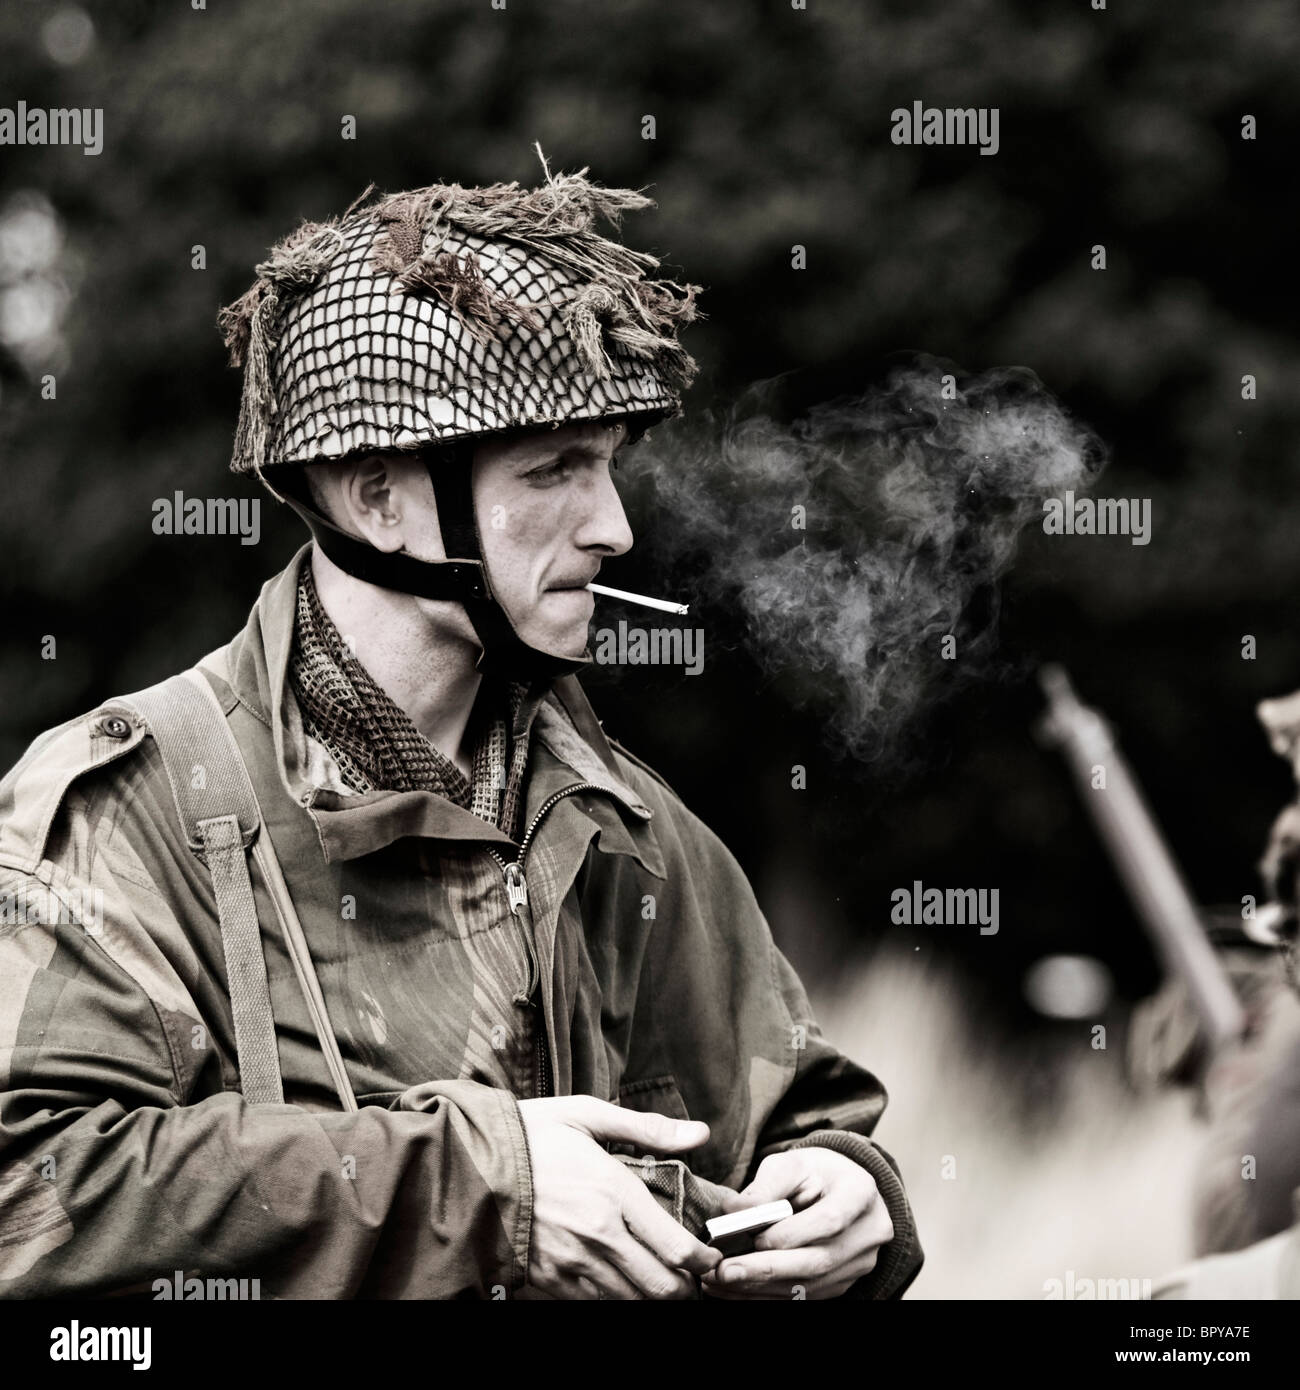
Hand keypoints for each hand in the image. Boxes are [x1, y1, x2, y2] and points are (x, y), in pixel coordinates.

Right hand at [517, 1094, 723, 1299]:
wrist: (467, 1166)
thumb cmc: (529, 1135)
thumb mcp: (586, 1115)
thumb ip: (648, 1128)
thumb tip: (699, 1133)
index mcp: (612, 1191)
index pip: (675, 1246)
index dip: (702, 1261)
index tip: (710, 1258)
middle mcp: (598, 1234)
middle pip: (659, 1286)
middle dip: (684, 1287)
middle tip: (691, 1277)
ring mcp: (573, 1261)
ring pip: (630, 1300)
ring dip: (651, 1295)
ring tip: (659, 1279)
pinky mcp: (549, 1278)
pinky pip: (594, 1303)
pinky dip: (613, 1297)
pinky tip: (618, 1279)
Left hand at [700, 1147, 892, 1299]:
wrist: (840, 1187)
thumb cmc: (814, 1171)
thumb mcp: (792, 1164)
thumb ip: (765, 1187)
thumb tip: (732, 1211)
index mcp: (860, 1192)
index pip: (829, 1220)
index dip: (790, 1234)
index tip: (754, 1238)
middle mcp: (869, 1232)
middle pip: (819, 1261)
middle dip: (768, 1269)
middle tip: (726, 1272)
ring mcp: (860, 1262)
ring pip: (812, 1285)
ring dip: (763, 1287)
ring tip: (723, 1283)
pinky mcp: (844, 1281)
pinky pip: (807, 1295)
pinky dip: (770, 1295)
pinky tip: (739, 1291)